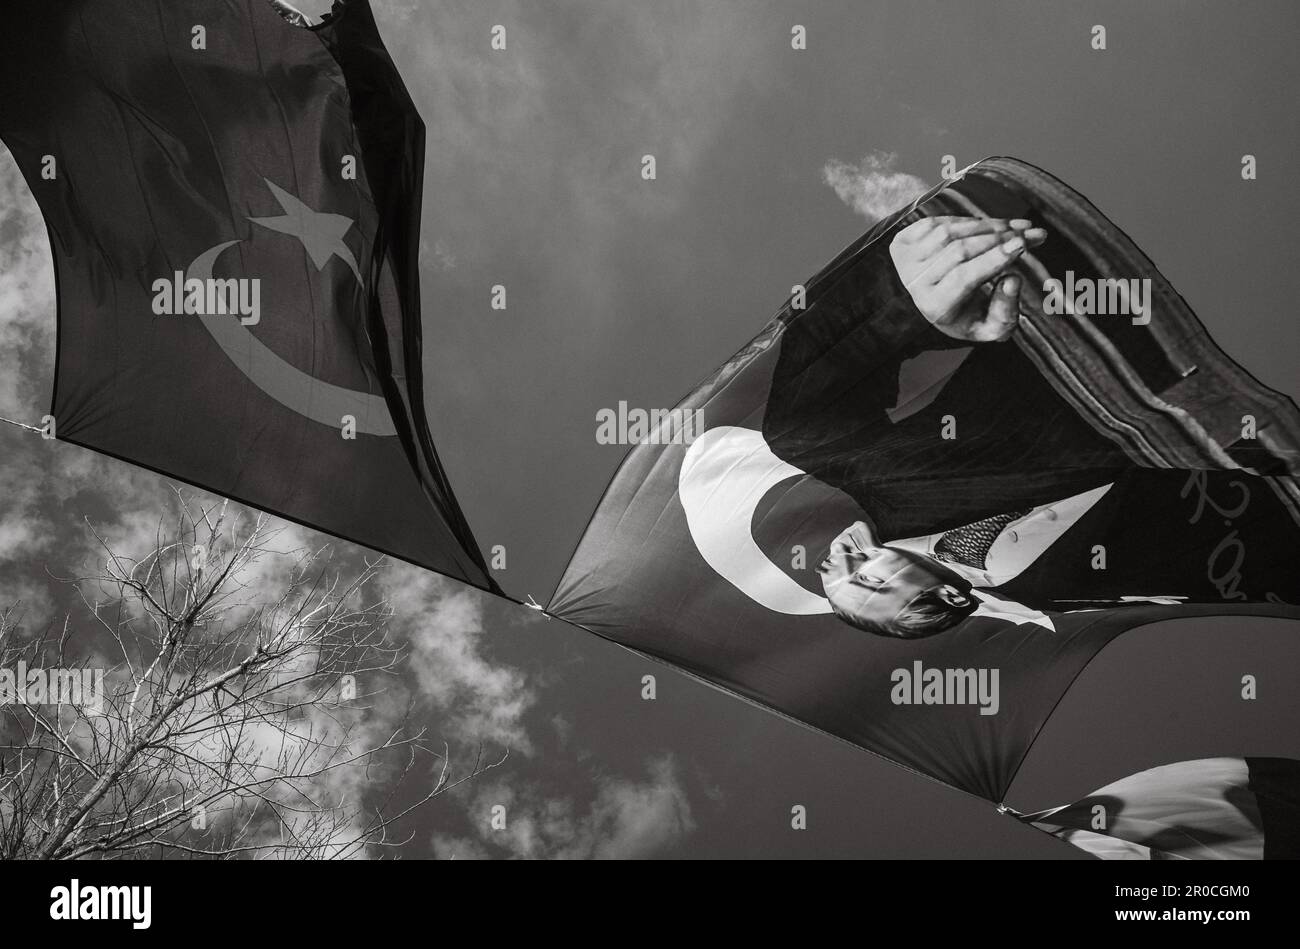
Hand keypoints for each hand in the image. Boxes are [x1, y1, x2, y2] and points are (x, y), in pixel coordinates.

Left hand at [889, 216, 1046, 342]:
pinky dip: (970, 221)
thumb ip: (1005, 312)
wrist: (931, 303)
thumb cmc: (966, 315)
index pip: (964, 277)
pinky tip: (993, 225)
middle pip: (959, 251)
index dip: (994, 258)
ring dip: (989, 225)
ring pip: (950, 232)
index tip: (1022, 244)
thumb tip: (1013, 280)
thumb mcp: (989, 327)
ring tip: (1018, 227)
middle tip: (1032, 234)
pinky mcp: (903, 241)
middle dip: (1000, 238)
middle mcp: (915, 283)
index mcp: (935, 307)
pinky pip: (941, 222)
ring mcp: (906, 260)